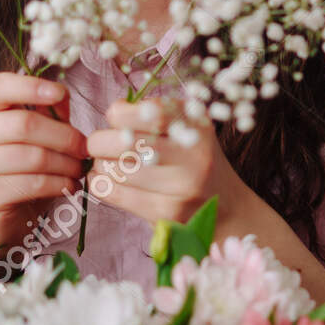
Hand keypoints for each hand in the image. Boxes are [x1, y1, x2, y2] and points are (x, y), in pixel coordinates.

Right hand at [0, 72, 89, 249]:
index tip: (60, 93)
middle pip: (24, 124)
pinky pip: (33, 184)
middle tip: (84, 148)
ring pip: (33, 157)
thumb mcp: (37, 136)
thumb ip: (47, 112)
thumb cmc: (22, 169)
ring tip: (79, 169)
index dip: (30, 86)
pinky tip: (70, 186)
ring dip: (66, 164)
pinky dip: (60, 184)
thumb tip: (62, 93)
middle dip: (64, 136)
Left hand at [87, 96, 247, 225]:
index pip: (150, 112)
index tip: (116, 117)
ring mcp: (181, 187)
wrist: (225, 207)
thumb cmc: (195, 161)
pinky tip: (107, 180)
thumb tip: (116, 110)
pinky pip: (114, 193)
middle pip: (126, 141)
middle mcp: (195, 156)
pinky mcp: (166, 213)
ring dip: (100, 164)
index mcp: (199, 127)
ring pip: (114, 169)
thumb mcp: (189, 130)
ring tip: (108, 163)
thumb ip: (157, 115)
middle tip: (100, 144)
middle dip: (99, 141)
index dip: (120, 113)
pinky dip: (100, 183)